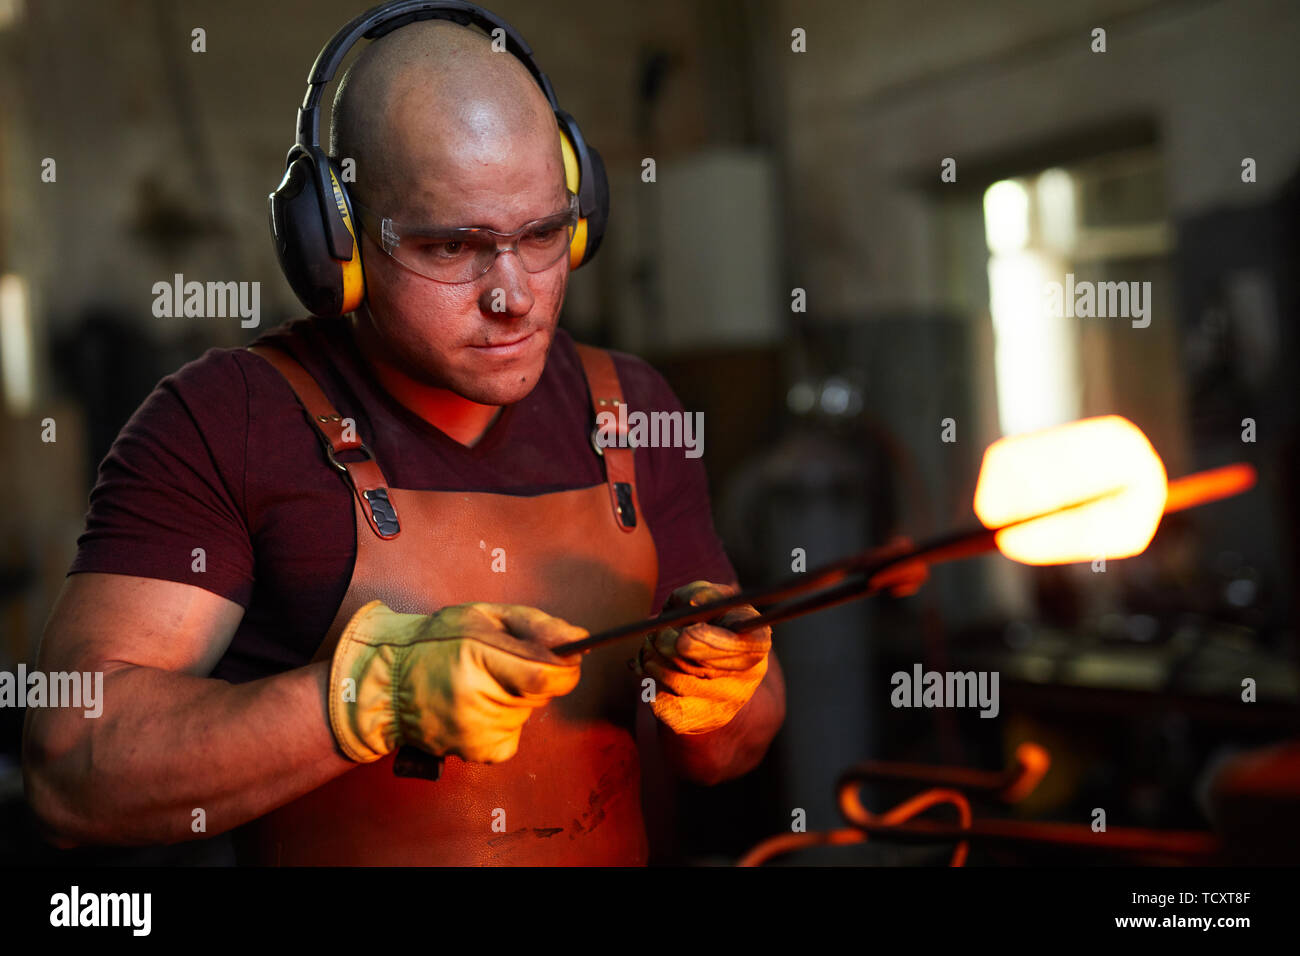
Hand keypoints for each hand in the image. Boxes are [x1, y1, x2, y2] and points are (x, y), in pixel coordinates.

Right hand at [328, 600, 584, 763]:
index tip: (565, 657)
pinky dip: (504, 723)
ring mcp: (475, 730)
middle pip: (540, 692)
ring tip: (477, 684)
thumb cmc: (435, 643)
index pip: (544, 674)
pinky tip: (476, 709)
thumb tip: (579, 638)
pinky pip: (513, 736)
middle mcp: (475, 698)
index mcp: (476, 656)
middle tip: (497, 663)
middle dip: (531, 676)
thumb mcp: (484, 616)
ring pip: (527, 712)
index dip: (565, 666)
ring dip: (514, 699)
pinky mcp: (476, 752)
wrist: (388, 684)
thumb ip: (536, 625)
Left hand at [635, 580, 770, 734]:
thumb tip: (694, 604)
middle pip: (704, 668)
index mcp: (757, 642)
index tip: (684, 635)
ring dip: (653, 661)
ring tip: (650, 647)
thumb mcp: (706, 599)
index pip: (746, 650)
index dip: (713, 645)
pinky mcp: (697, 722)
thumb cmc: (705, 621)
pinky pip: (662, 703)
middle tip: (656, 635)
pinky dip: (647, 681)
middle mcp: (748, 678)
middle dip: (669, 646)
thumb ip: (701, 593)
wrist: (702, 665)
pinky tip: (648, 669)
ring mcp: (725, 705)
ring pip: (679, 684)